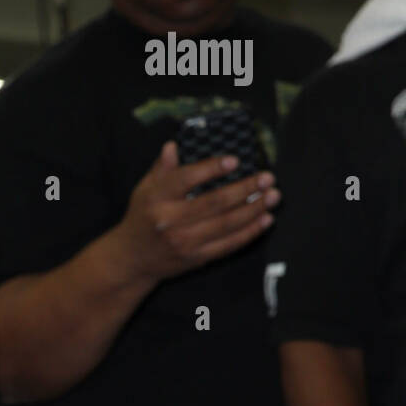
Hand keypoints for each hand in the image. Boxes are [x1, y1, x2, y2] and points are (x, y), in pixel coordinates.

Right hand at [118, 140, 279, 282]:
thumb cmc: (142, 218)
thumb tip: (174, 146)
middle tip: (267, 177)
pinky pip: (228, 245)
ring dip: (254, 209)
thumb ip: (162, 169)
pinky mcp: (195, 258)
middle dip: (245, 189)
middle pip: (214, 203)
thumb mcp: (145, 189)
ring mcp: (184, 242)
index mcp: (157, 199)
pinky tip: (265, 220)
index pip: (186, 180)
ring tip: (273, 195)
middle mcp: (170, 221)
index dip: (212, 169)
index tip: (235, 160)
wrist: (132, 260)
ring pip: (226, 224)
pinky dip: (249, 233)